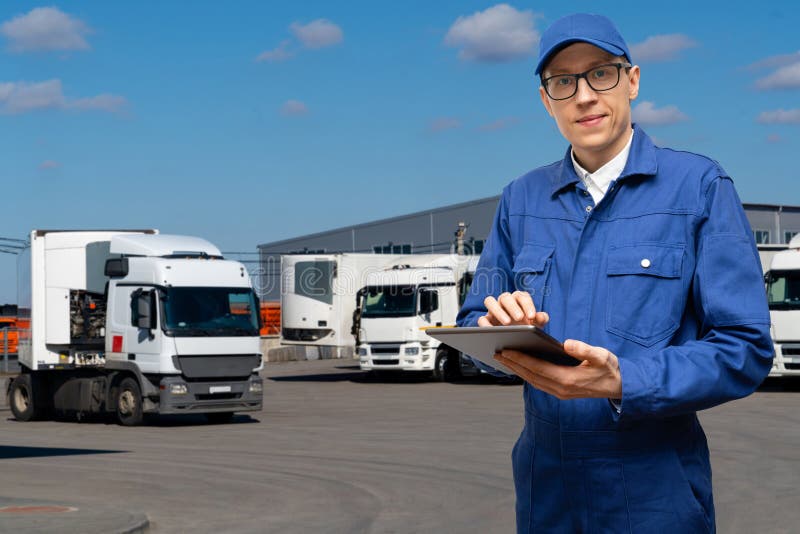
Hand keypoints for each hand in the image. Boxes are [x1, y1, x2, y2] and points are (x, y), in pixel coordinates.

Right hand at [477, 291, 548, 327]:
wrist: (517, 337)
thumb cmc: (527, 327)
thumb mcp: (537, 325)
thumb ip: (541, 319)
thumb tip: (541, 317)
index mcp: (518, 299)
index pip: (522, 297)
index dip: (527, 305)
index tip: (532, 316)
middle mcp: (504, 301)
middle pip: (505, 297)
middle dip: (513, 307)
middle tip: (520, 318)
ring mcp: (493, 309)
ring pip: (490, 301)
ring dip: (498, 311)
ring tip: (507, 323)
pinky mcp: (485, 319)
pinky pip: (481, 318)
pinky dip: (485, 323)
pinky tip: (493, 331)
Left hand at [494, 339, 621, 399]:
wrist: (620, 387)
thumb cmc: (610, 369)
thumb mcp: (602, 356)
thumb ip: (585, 350)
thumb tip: (567, 344)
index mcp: (568, 380)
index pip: (538, 368)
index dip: (520, 359)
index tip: (506, 350)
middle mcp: (561, 389)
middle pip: (530, 375)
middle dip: (512, 364)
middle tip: (496, 352)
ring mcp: (560, 392)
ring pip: (532, 380)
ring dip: (517, 370)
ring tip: (503, 358)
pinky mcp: (561, 392)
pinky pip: (538, 382)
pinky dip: (527, 374)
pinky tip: (519, 366)